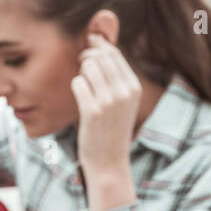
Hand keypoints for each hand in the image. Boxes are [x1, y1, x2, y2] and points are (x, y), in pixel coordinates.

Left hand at [71, 32, 138, 210]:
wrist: (109, 163)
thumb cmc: (111, 130)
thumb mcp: (123, 103)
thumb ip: (115, 77)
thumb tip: (99, 47)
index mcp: (134, 88)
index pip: (114, 54)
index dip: (98, 47)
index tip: (88, 47)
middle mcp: (124, 92)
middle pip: (100, 56)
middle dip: (87, 56)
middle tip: (81, 65)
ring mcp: (109, 101)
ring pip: (88, 66)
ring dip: (81, 73)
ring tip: (84, 88)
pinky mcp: (92, 110)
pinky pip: (77, 83)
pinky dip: (76, 88)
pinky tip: (81, 100)